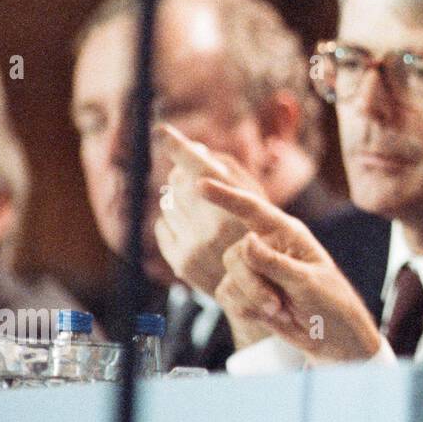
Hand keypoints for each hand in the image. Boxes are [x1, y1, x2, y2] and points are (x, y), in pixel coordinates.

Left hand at [153, 123, 264, 297]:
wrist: (260, 289)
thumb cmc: (261, 234)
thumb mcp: (258, 198)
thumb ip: (228, 170)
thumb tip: (196, 149)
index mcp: (237, 205)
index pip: (199, 168)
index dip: (179, 148)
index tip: (162, 132)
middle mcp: (214, 225)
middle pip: (179, 181)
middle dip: (183, 174)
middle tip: (197, 180)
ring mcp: (194, 246)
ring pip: (167, 203)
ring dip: (178, 199)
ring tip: (201, 210)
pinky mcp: (181, 263)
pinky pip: (162, 227)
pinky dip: (172, 222)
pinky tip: (192, 228)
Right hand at [201, 177, 385, 364]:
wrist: (330, 337)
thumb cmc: (331, 303)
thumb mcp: (307, 281)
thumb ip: (273, 262)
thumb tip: (245, 241)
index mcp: (287, 234)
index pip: (252, 210)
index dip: (225, 196)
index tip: (200, 185)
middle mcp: (268, 247)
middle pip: (234, 255)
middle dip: (251, 283)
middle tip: (277, 304)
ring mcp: (256, 270)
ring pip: (229, 279)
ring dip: (252, 300)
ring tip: (282, 310)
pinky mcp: (247, 292)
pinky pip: (228, 297)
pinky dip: (248, 310)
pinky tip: (272, 315)